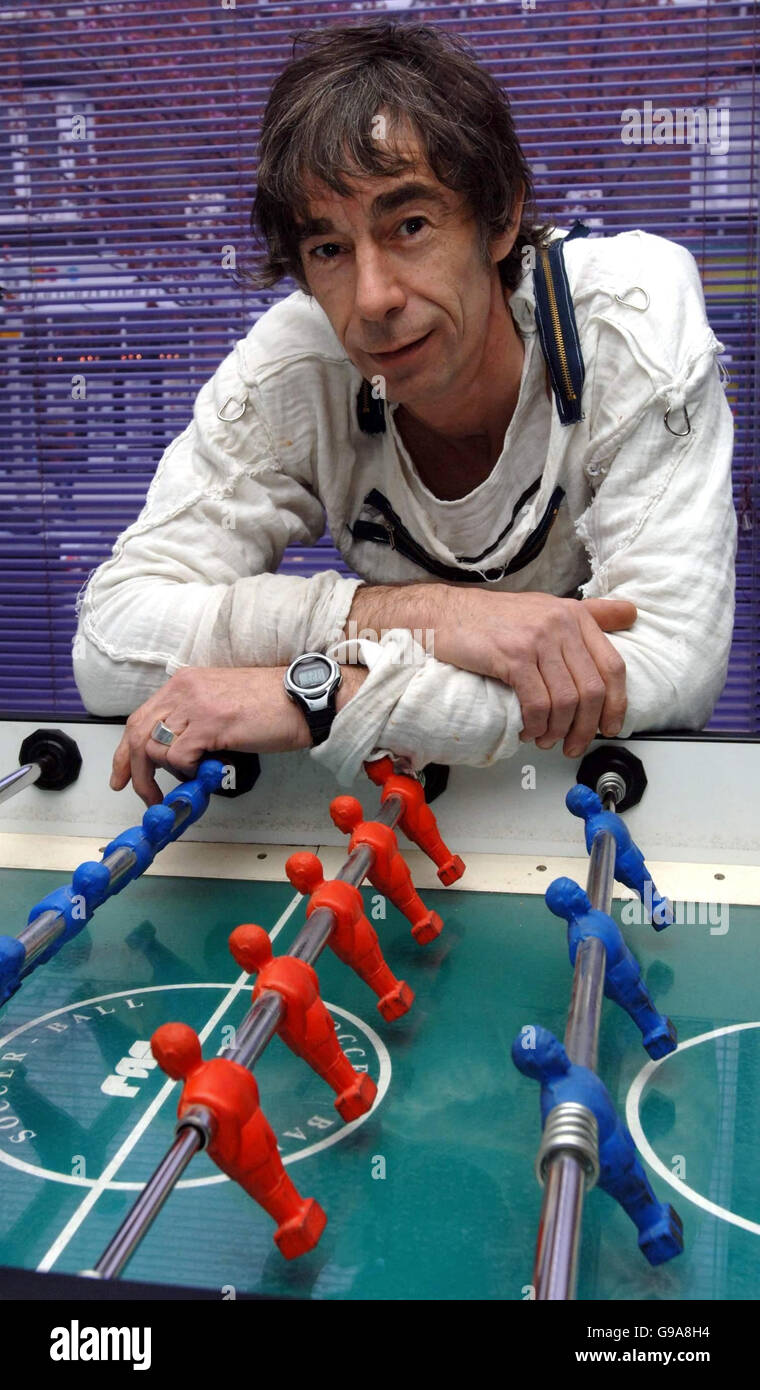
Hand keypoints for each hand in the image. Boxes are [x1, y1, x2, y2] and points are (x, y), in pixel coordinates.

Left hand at [110, 666, 308, 805]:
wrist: (303, 699)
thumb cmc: (272, 703)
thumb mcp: (220, 702)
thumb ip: (194, 719)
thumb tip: (176, 752)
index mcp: (184, 683)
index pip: (140, 716)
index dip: (126, 750)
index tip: (122, 774)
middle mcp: (184, 690)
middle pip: (138, 732)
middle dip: (133, 769)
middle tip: (143, 795)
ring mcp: (196, 705)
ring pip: (154, 747)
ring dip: (166, 775)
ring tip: (188, 784)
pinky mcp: (211, 724)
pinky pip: (179, 756)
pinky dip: (188, 772)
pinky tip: (207, 770)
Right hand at [435, 590, 635, 756]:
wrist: (445, 615)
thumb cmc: (494, 618)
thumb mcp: (548, 608)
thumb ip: (591, 613)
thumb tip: (630, 614)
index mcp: (575, 616)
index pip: (613, 667)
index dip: (616, 704)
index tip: (609, 727)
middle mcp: (561, 625)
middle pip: (592, 690)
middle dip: (585, 728)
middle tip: (574, 744)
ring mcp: (537, 640)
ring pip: (566, 702)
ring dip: (558, 731)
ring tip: (546, 739)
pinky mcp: (513, 656)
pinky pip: (538, 704)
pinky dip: (535, 725)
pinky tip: (528, 729)